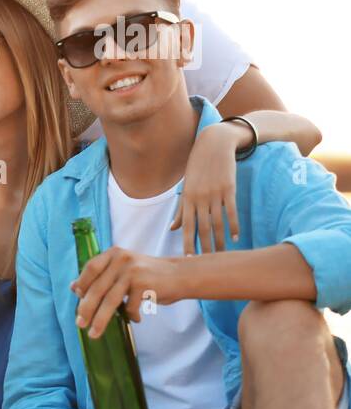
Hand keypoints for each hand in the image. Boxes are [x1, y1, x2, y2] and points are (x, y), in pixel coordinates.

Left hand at [72, 247, 182, 337]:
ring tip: (94, 333)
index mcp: (114, 254)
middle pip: (97, 288)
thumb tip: (74, 288)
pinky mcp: (144, 285)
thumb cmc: (148, 275)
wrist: (181, 275)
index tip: (77, 298)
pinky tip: (136, 318)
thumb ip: (102, 276)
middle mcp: (121, 260)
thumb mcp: (124, 269)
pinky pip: (130, 307)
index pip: (90, 268)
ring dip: (101, 319)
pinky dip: (131, 316)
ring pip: (110, 301)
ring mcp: (133, 272)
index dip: (82, 283)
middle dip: (86, 308)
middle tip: (80, 323)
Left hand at [171, 122, 243, 254]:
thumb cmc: (197, 167)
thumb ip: (181, 209)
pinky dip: (233, 225)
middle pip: (202, 228)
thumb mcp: (186, 186)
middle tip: (207, 264)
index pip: (186, 226)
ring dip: (220, 240)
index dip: (187, 243)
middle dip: (204, 247)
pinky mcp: (229, 188)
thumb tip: (172, 229)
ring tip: (222, 255)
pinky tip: (236, 237)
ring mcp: (214, 193)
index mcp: (187, 198)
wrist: (214, 144)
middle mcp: (199, 197)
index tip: (188, 259)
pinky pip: (231, 210)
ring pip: (217, 222)